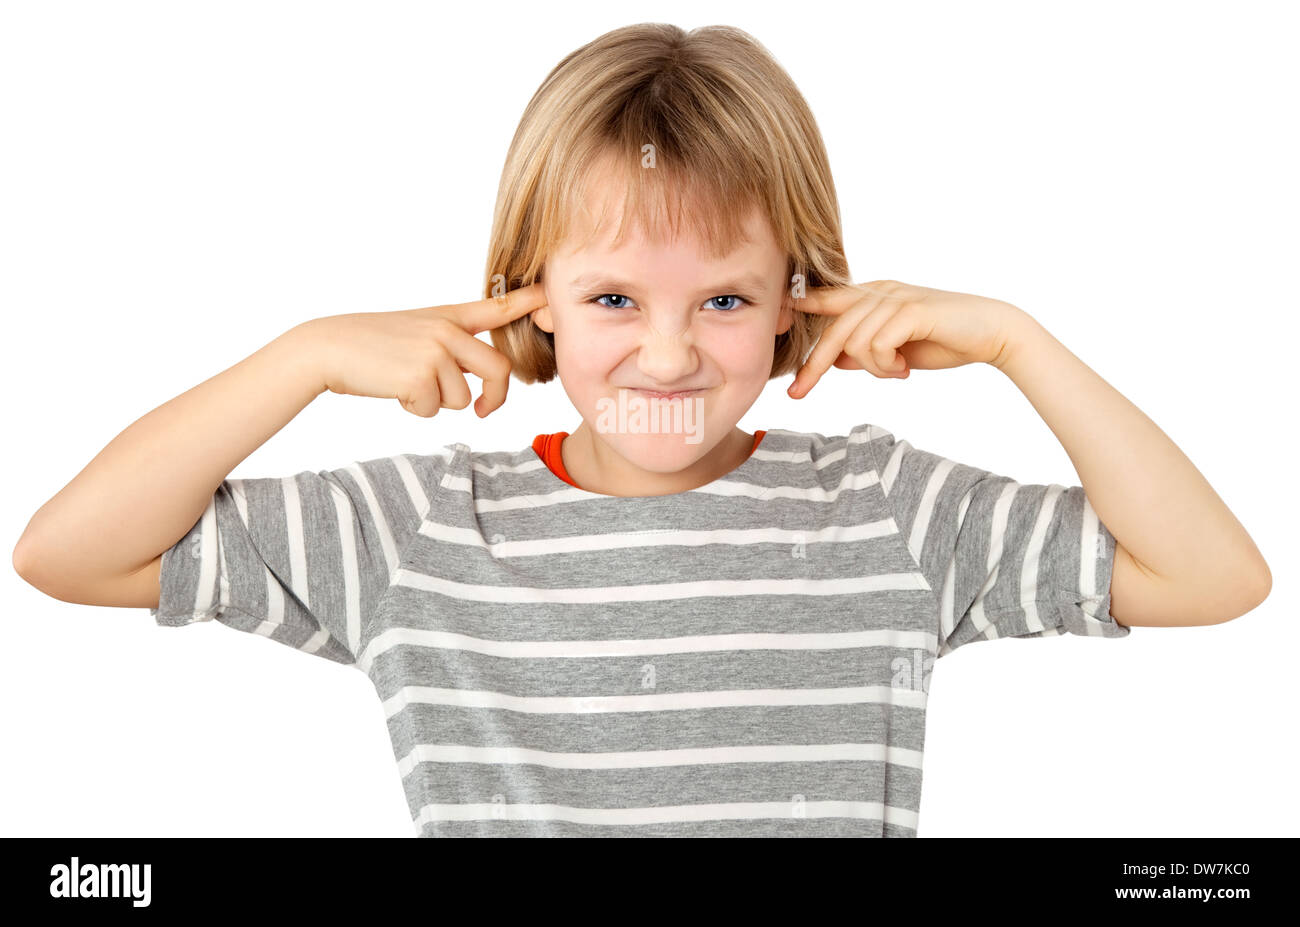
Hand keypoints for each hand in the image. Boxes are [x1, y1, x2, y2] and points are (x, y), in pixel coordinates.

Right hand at [299, 282, 547, 417]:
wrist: (329, 348)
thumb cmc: (370, 346)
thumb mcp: (415, 333)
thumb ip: (449, 348)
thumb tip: (473, 387)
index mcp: (448, 317)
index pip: (497, 306)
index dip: (529, 302)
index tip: (553, 293)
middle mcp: (447, 330)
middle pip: (499, 370)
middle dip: (495, 399)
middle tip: (481, 411)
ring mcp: (436, 351)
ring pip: (462, 398)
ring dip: (437, 403)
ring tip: (406, 384)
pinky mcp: (421, 375)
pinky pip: (436, 410)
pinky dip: (417, 410)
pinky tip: (394, 390)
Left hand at [787, 279, 1027, 397]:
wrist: (991, 334)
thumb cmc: (943, 341)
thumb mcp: (896, 350)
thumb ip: (866, 351)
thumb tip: (838, 361)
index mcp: (873, 296)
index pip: (826, 301)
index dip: (798, 310)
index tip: (774, 325)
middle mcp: (880, 292)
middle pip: (831, 331)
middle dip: (811, 367)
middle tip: (797, 395)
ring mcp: (894, 298)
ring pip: (854, 342)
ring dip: (872, 368)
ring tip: (897, 372)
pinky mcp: (910, 310)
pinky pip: (876, 346)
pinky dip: (885, 366)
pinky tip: (905, 369)